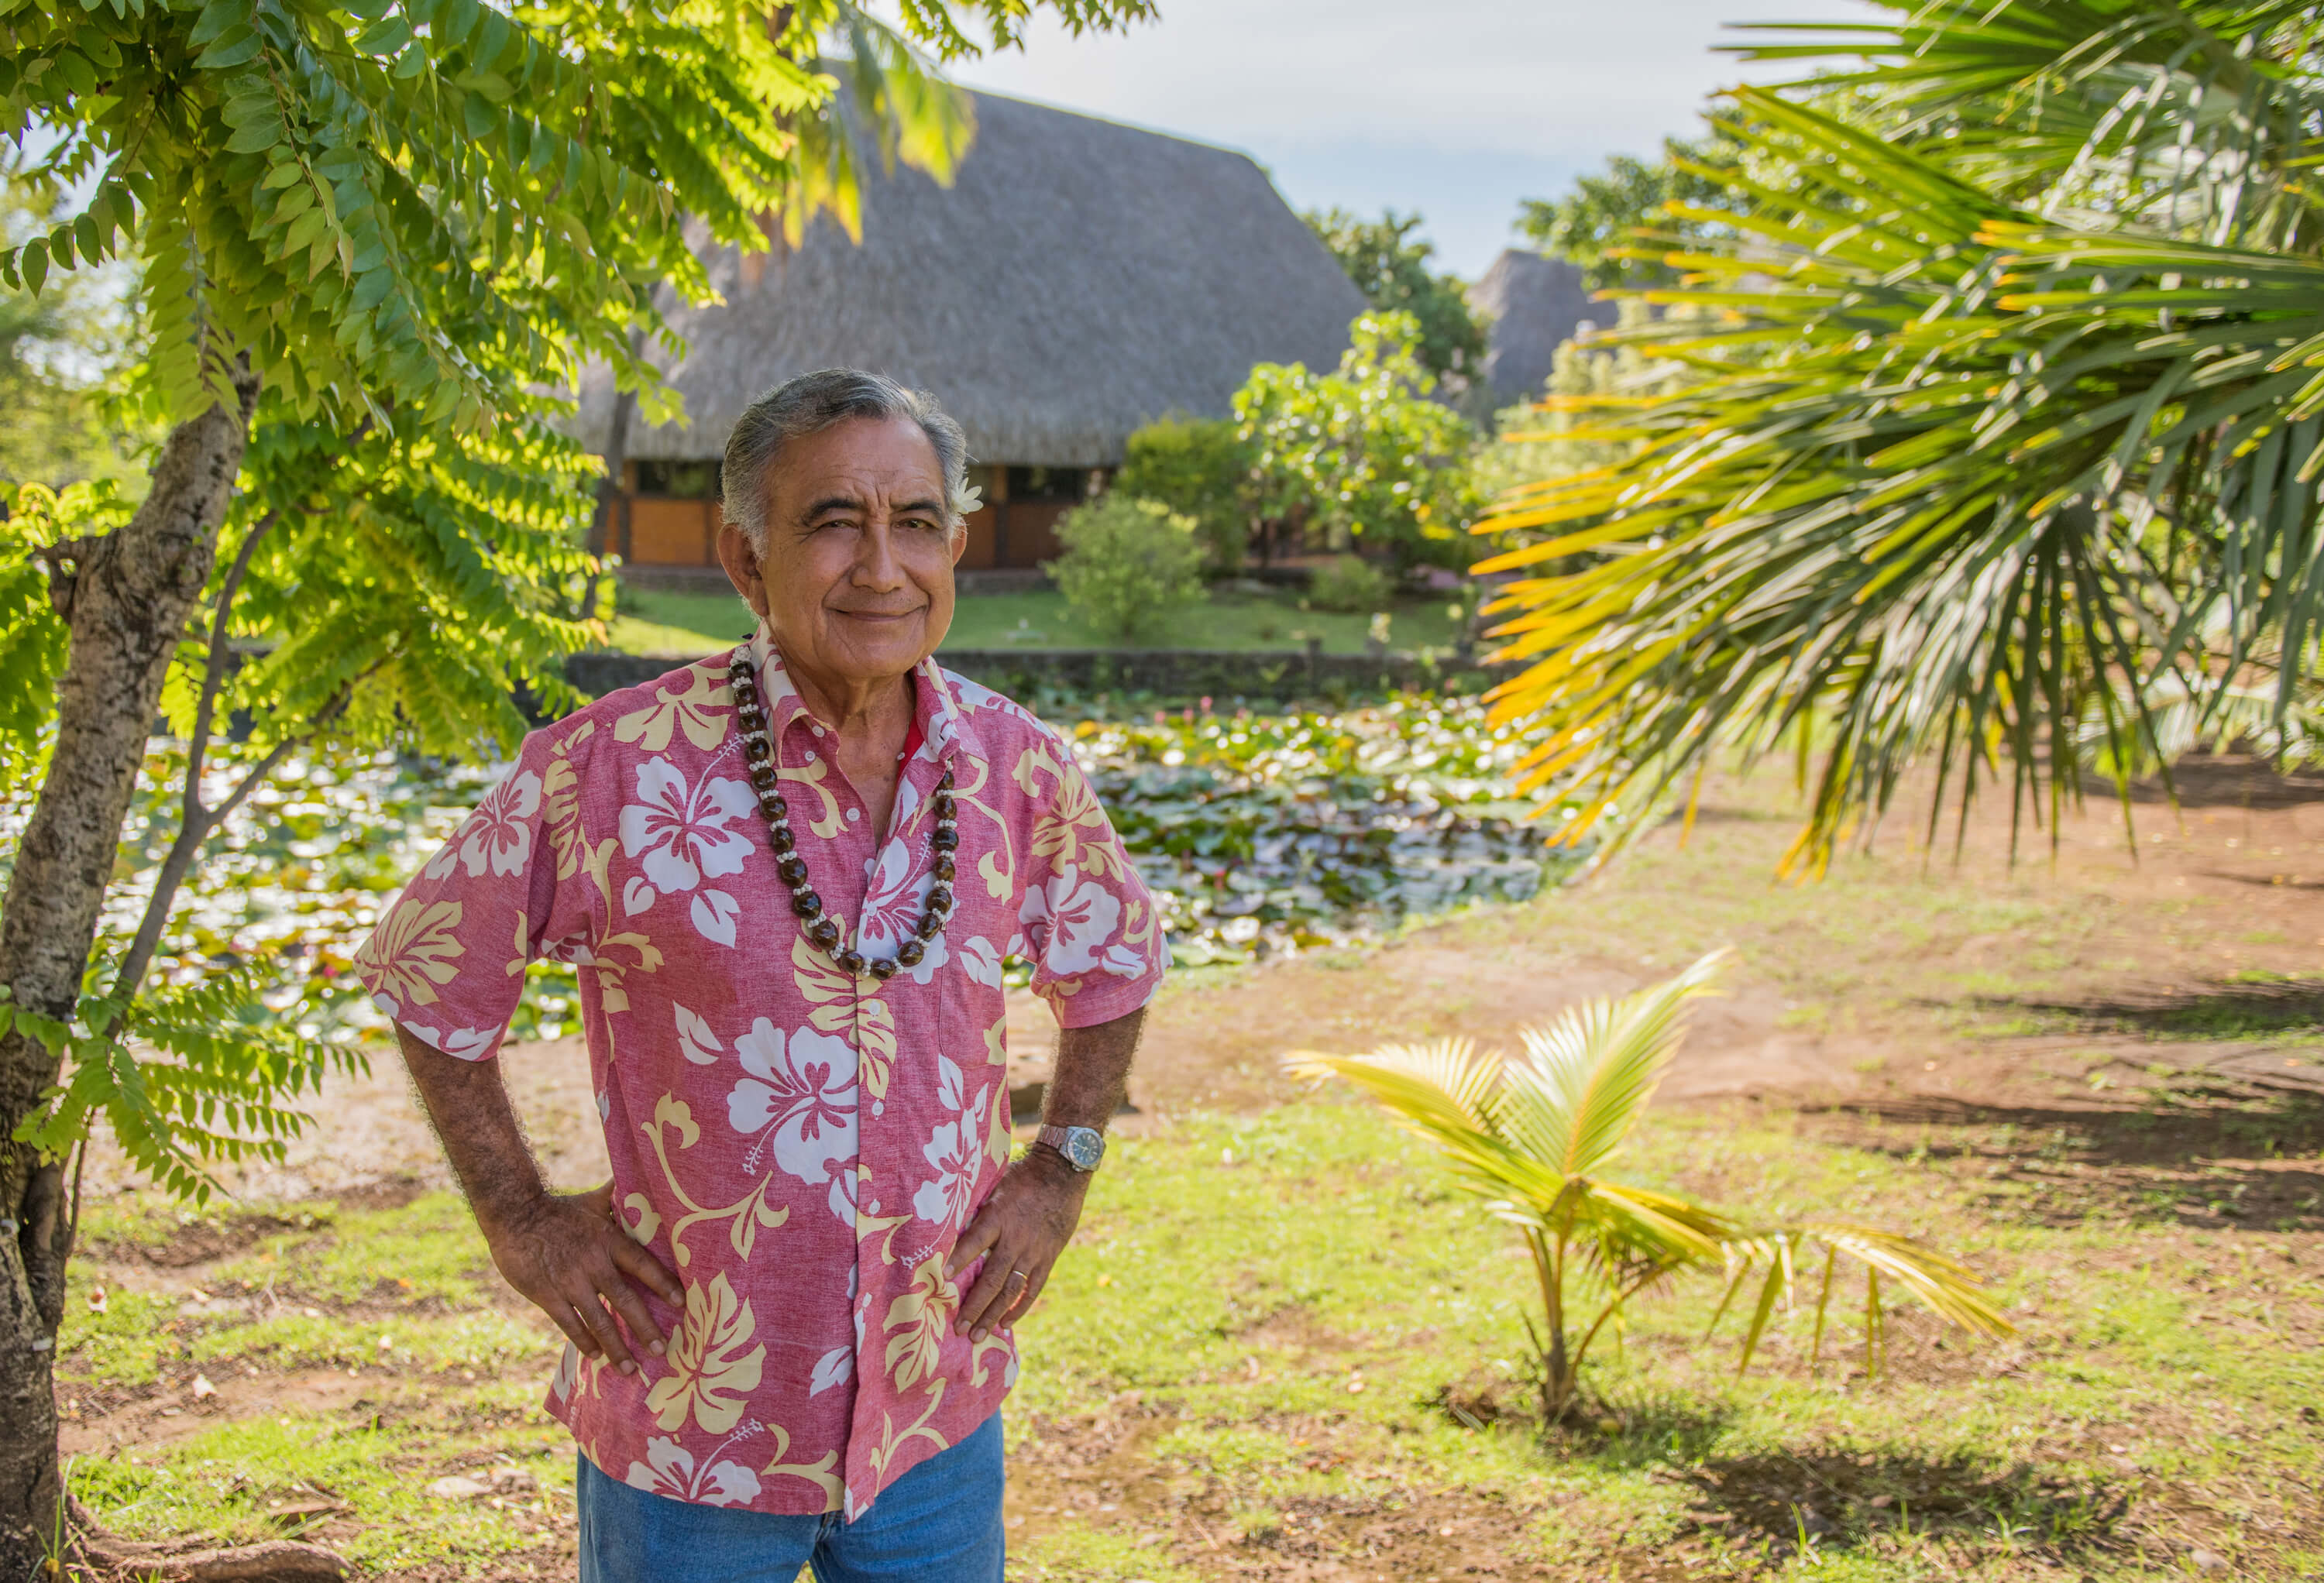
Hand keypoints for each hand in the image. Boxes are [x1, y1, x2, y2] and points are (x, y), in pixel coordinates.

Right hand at [481, 1182, 682, 1375]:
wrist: (515, 1215)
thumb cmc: (559, 1209)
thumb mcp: (594, 1202)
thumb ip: (620, 1198)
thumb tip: (641, 1176)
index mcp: (609, 1241)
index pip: (644, 1265)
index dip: (664, 1284)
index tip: (683, 1304)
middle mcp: (594, 1264)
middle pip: (626, 1301)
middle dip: (645, 1328)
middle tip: (662, 1350)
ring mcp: (570, 1282)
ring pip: (599, 1320)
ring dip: (616, 1346)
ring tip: (631, 1369)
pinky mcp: (547, 1295)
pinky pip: (570, 1324)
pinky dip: (584, 1341)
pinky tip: (596, 1356)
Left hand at [945, 1147, 1088, 1341]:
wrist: (1063, 1173)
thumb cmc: (1023, 1177)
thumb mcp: (996, 1186)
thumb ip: (978, 1211)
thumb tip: (950, 1229)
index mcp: (999, 1216)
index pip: (975, 1241)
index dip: (959, 1258)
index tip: (942, 1276)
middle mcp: (1016, 1238)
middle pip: (992, 1278)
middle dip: (974, 1305)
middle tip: (958, 1328)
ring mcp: (1033, 1251)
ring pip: (1011, 1290)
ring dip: (993, 1315)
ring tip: (977, 1335)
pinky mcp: (1048, 1258)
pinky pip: (1033, 1288)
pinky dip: (1019, 1308)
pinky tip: (1005, 1324)